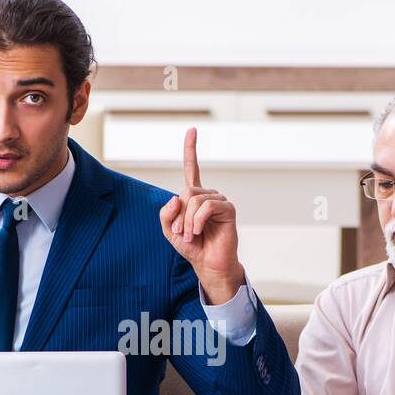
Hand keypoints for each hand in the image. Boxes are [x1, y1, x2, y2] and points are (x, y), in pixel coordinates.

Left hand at [158, 127, 243, 303]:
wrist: (208, 264)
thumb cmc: (192, 247)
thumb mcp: (170, 231)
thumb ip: (166, 214)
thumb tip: (175, 198)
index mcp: (193, 196)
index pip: (192, 168)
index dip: (191, 149)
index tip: (193, 130)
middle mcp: (207, 195)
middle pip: (187, 192)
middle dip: (179, 215)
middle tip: (181, 233)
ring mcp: (219, 201)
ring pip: (195, 200)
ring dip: (188, 221)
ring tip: (191, 235)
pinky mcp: (228, 209)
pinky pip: (207, 206)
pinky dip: (198, 221)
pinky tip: (198, 232)